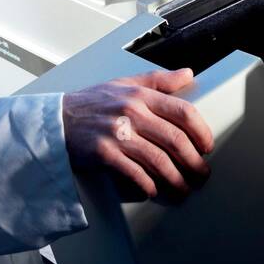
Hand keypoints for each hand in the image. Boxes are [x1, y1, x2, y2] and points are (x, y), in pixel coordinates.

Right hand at [61, 67, 212, 198]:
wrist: (56, 120)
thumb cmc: (91, 103)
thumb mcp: (124, 84)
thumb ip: (158, 80)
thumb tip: (187, 73)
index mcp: (140, 95)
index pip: (183, 112)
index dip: (201, 131)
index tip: (207, 145)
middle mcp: (131, 112)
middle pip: (175, 140)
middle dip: (194, 161)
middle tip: (201, 173)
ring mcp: (118, 134)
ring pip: (159, 160)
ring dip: (176, 179)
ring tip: (183, 187)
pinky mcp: (104, 154)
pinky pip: (135, 174)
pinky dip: (148, 185)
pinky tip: (154, 190)